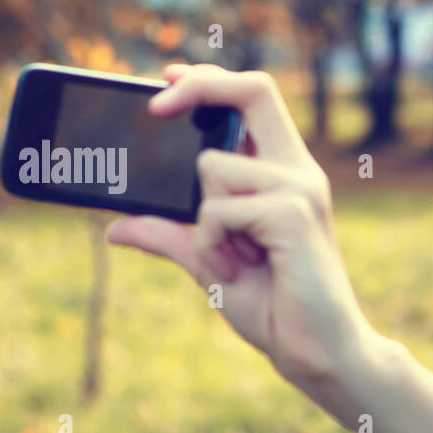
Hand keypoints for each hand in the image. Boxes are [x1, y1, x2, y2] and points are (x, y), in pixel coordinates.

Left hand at [106, 63, 376, 387]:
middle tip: (156, 108)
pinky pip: (216, 210)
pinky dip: (211, 244)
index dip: (210, 80)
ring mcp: (300, 189)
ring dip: (203, 222)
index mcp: (285, 174)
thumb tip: (115, 227)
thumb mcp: (209, 265)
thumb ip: (170, 236)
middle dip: (201, 86)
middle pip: (254, 90)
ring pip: (212, 167)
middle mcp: (298, 173)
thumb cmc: (275, 308)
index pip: (254, 98)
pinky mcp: (293, 214)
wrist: (316, 353)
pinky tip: (237, 271)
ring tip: (231, 261)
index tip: (166, 80)